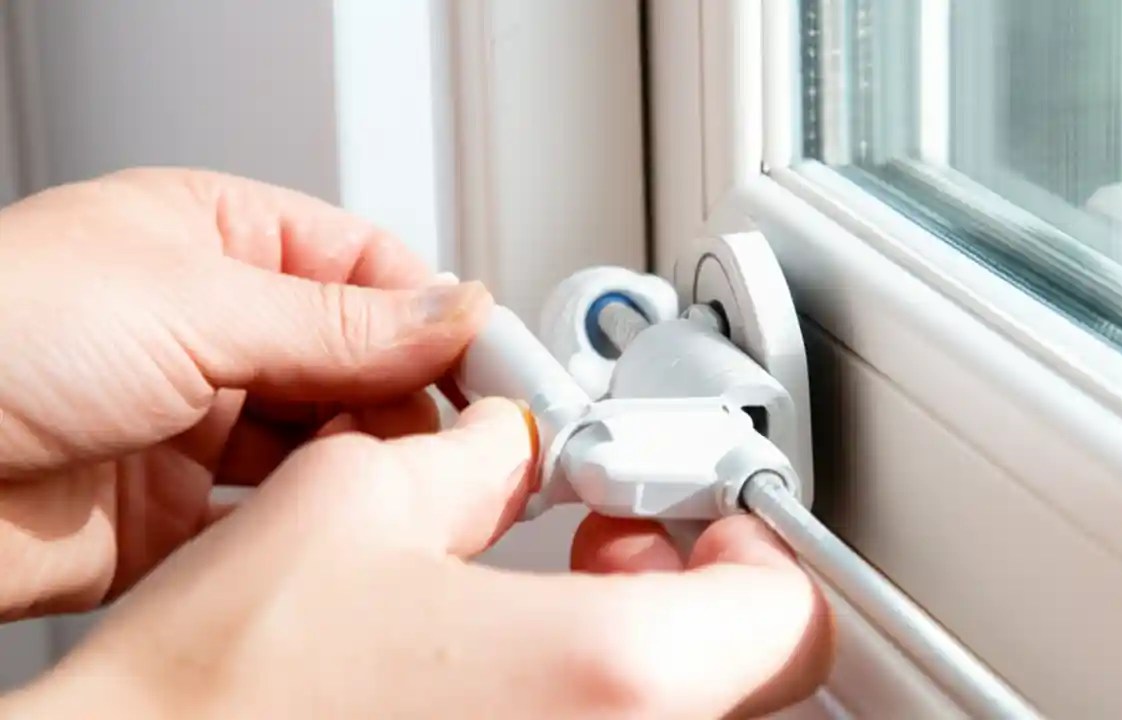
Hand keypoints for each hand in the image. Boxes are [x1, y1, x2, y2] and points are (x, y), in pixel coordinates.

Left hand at [0, 168, 489, 617]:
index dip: (440, 317)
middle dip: (416, 399)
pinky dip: (317, 526)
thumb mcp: (193, 303)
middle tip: (476, 442)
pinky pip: (274, 517)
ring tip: (419, 490)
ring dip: (372, 466)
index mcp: (215, 239)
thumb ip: (340, 322)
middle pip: (358, 361)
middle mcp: (210, 326)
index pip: (368, 269)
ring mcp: (193, 420)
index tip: (501, 366)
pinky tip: (348, 528)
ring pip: (325, 443)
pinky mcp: (173, 512)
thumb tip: (454, 307)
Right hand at [5, 398, 830, 718]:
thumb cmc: (216, 697)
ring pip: (677, 714)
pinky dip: (584, 697)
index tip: (701, 508)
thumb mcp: (355, 504)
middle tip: (612, 534)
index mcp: (609, 677)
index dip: (751, 539)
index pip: (788, 612)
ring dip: (638, 644)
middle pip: (746, 672)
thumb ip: (474, 456)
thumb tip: (507, 445)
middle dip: (689, 587)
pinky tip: (496, 665)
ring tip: (538, 594)